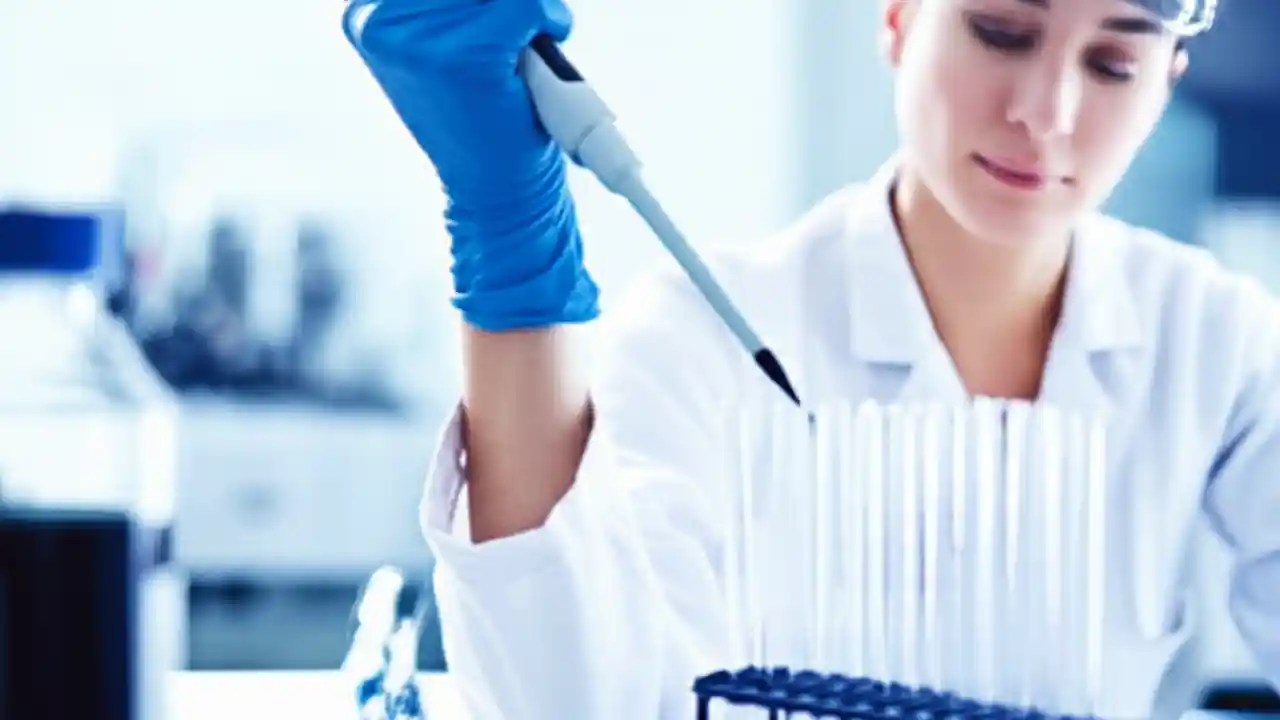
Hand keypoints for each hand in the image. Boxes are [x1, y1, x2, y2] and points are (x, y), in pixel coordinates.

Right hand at [344, 0, 598, 330]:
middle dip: (503, 3)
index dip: (472, 1)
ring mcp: (419, 41)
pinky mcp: (463, 58)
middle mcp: (380, 21)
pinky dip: (544, 20)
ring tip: (518, 55)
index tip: (483, 16)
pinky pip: (523, 7)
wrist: (494, 191)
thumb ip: (448, 8)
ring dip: (526, 10)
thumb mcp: (444, 49)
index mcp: (367, 16)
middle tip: (514, 35)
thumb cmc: (481, 118)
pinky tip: (537, 53)